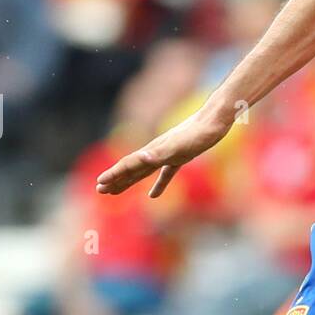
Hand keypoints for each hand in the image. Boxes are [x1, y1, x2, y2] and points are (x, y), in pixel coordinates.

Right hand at [96, 107, 232, 197]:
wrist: (215, 119)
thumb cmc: (198, 134)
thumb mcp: (179, 146)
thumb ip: (160, 153)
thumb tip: (141, 158)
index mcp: (153, 151)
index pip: (128, 164)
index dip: (114, 175)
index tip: (99, 184)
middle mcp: (156, 152)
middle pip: (131, 169)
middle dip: (116, 180)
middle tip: (100, 191)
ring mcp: (167, 154)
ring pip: (143, 171)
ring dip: (129, 182)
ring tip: (116, 192)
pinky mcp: (181, 157)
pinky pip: (165, 174)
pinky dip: (158, 185)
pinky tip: (153, 195)